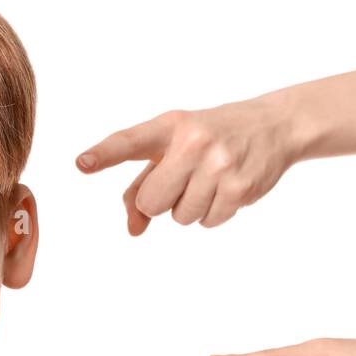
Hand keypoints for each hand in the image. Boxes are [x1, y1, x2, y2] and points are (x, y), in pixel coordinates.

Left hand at [76, 95, 300, 233]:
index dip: (104, 154)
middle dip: (162, 200)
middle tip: (183, 178)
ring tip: (209, 179)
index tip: (81, 163)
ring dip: (189, 207)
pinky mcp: (240, 188)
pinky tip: (227, 187)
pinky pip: (207, 223)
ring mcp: (219, 165)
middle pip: (152, 202)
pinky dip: (213, 213)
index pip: (130, 141)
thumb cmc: (209, 138)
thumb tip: (133, 230)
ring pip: (180, 217)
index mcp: (169, 127)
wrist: (274, 125)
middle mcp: (193, 142)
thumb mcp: (173, 147)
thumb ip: (142, 185)